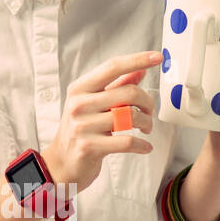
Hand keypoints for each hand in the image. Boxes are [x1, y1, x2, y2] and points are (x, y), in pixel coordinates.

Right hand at [44, 50, 161, 193]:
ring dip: (146, 123)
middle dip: (147, 102)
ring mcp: (82, 126)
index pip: (112, 67)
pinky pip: (127, 142)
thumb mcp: (93, 104)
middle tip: (149, 111)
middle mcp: (79, 104)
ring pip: (131, 117)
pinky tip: (145, 146)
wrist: (61, 163)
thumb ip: (116, 86)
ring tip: (146, 128)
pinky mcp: (89, 147)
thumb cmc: (80, 131)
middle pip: (128, 93)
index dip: (137, 60)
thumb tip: (140, 70)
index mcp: (80, 89)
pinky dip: (142, 144)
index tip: (157, 57)